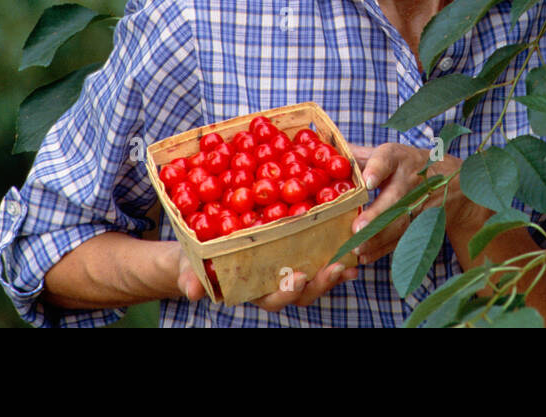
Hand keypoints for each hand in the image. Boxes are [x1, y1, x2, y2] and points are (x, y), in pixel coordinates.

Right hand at [173, 240, 358, 310]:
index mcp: (253, 291)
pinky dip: (338, 255)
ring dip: (335, 273)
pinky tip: (354, 246)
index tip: (298, 278)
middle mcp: (275, 284)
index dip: (288, 292)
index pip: (274, 299)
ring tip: (352, 261)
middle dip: (321, 283)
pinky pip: (321, 259)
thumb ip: (192, 279)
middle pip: (303, 292)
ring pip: (317, 279)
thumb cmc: (198, 260)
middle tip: (337, 267)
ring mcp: (289, 271)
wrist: (205, 248)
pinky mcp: (299, 253)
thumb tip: (193, 293)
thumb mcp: (192, 266)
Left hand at [347, 142, 467, 264]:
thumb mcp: (387, 154)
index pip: (386, 160)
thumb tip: (325, 151)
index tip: (367, 182)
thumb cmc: (406, 165)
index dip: (377, 170)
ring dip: (378, 238)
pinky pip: (401, 238)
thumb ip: (358, 156)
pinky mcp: (420, 223)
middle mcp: (409, 180)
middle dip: (376, 215)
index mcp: (397, 158)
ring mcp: (418, 204)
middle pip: (394, 198)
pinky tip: (365, 256)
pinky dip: (383, 249)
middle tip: (357, 228)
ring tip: (358, 249)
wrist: (449, 181)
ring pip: (399, 223)